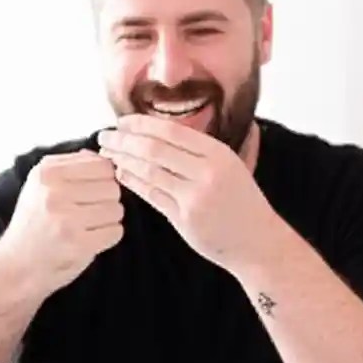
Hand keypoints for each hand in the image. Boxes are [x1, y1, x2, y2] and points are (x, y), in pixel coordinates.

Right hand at [0, 150, 123, 294]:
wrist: (15, 267)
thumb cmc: (34, 224)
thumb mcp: (41, 186)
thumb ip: (72, 166)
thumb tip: (104, 154)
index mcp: (46, 172)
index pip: (102, 165)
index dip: (104, 180)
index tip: (91, 193)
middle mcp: (54, 191)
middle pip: (112, 187)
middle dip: (106, 201)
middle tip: (87, 213)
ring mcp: (66, 218)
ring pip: (117, 209)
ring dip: (108, 220)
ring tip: (86, 226)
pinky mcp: (78, 243)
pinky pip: (116, 231)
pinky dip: (108, 237)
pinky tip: (88, 240)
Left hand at [98, 115, 279, 272]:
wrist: (258, 241)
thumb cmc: (240, 202)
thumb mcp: (228, 166)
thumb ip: (198, 151)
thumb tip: (157, 132)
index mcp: (219, 153)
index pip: (172, 131)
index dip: (142, 124)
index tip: (122, 121)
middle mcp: (207, 172)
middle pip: (155, 149)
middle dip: (125, 140)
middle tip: (104, 134)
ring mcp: (195, 197)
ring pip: (149, 171)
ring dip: (123, 159)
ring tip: (107, 152)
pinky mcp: (185, 219)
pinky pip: (152, 195)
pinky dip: (133, 182)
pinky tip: (121, 173)